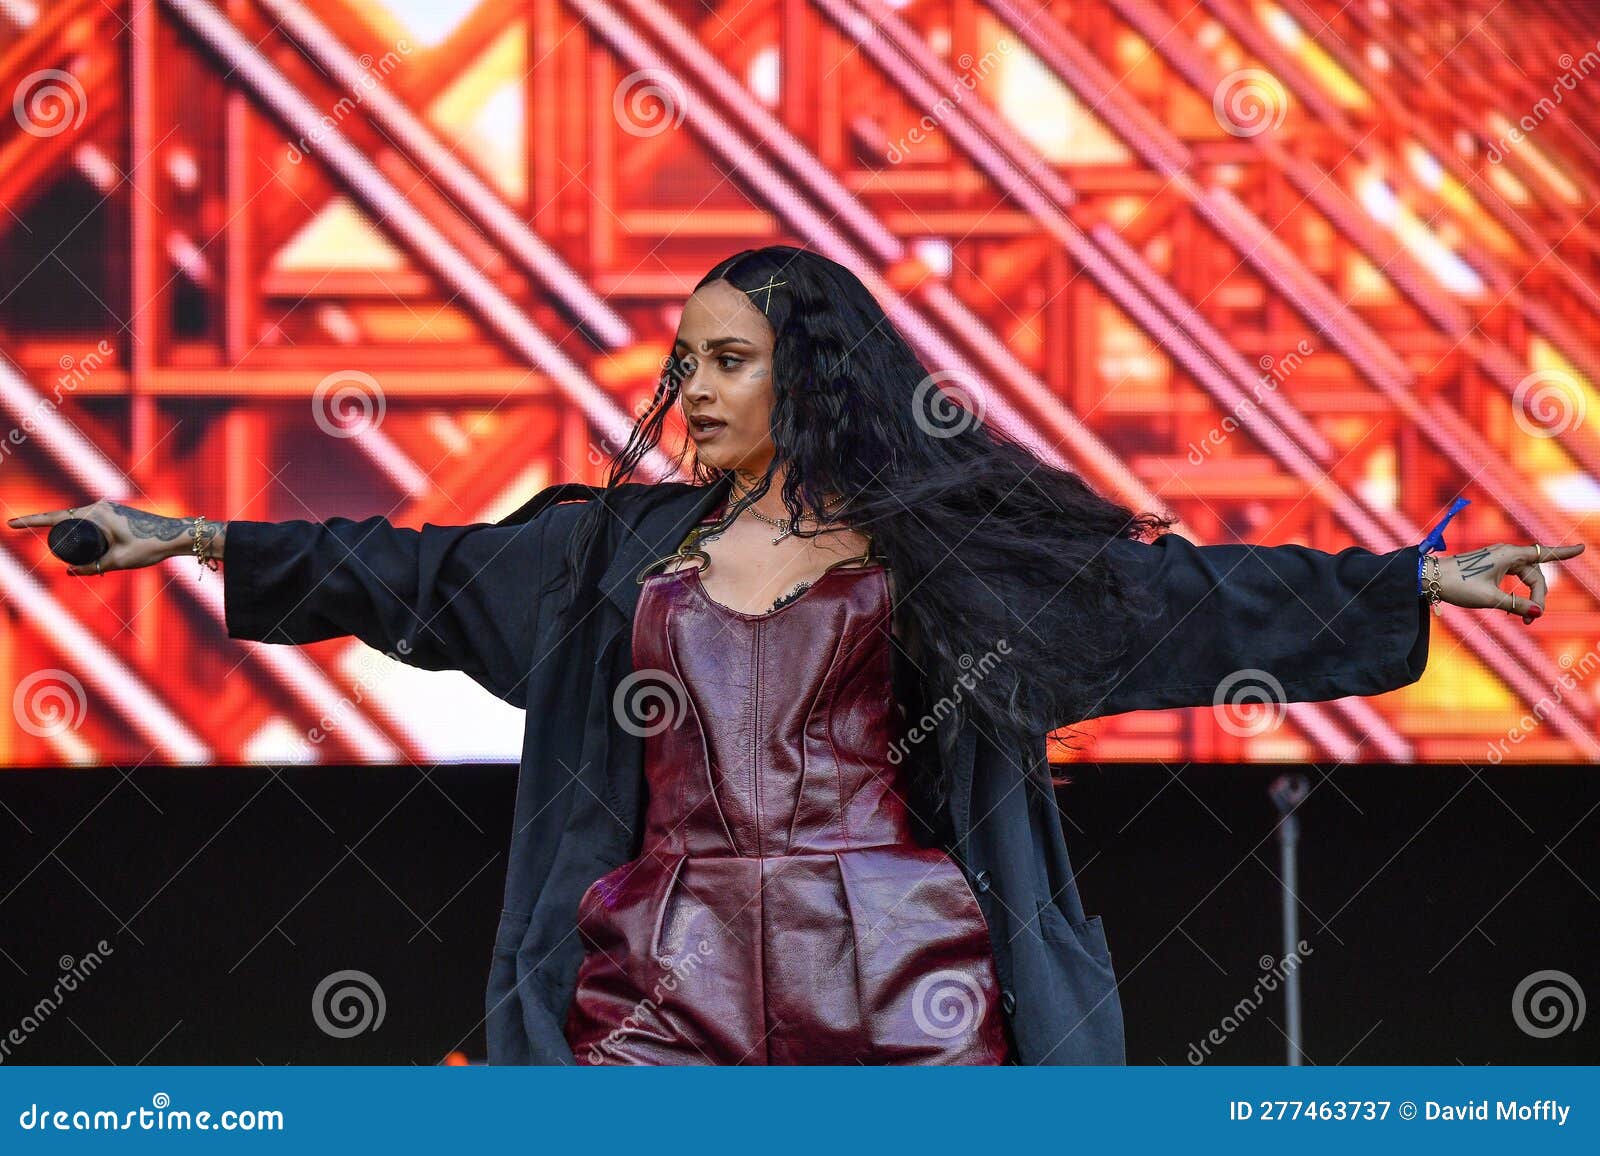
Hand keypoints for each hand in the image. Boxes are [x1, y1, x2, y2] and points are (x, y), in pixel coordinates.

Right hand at [5, 499, 224, 575]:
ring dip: (77, 540)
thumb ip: (93, 568)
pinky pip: (93, 525)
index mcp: (97, 514)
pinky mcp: (115, 514)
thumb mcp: (119, 561)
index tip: (11, 524)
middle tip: (76, 552)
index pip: (56, 518)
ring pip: (81, 525)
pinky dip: (88, 537)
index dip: (31, 522)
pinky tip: (97, 552)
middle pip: (67, 522)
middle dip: (58, 537)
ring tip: (99, 556)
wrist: (176, 535)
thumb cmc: (150, 546)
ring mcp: (108, 509)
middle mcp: (100, 507)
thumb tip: (70, 572)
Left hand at [1433, 542, 1584, 624]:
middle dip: (1538, 596)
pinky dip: (1516, 593)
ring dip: (1528, 597)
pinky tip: (1514, 609)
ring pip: (1524, 577)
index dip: (1563, 553)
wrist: (1430, 578)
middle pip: (1534, 574)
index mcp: (1508, 555)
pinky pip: (1512, 578)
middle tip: (1531, 620)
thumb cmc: (1458, 585)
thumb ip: (1516, 605)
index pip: (1543, 553)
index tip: (1582, 549)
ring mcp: (1497, 559)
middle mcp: (1505, 553)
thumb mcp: (1489, 598)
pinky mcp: (1490, 566)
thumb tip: (1539, 611)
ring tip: (1524, 619)